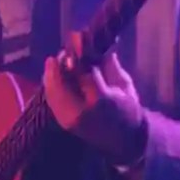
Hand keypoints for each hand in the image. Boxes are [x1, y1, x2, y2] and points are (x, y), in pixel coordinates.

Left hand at [43, 51, 147, 166]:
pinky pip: (53, 102)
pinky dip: (51, 87)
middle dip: (60, 65)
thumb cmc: (128, 110)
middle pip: (63, 83)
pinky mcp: (65, 123)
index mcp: (102, 99)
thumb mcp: (124, 85)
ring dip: (52, 75)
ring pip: (54, 92)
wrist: (126, 140)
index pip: (85, 72)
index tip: (78, 39)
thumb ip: (110, 67)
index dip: (80, 55)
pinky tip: (51, 77)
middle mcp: (83, 110)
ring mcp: (71, 119)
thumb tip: (100, 47)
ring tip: (53, 61)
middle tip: (61, 52)